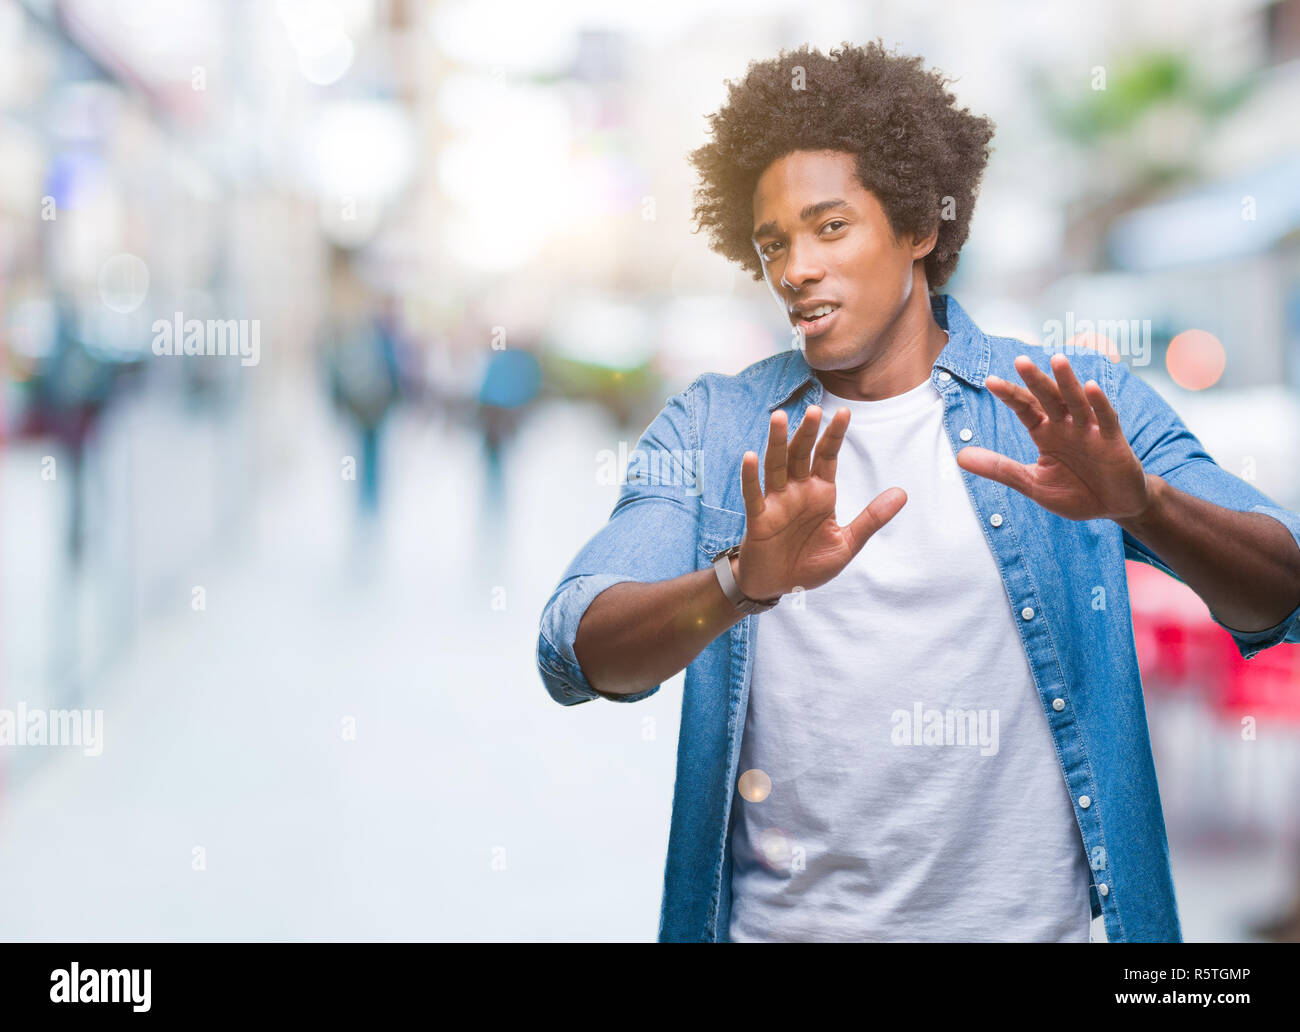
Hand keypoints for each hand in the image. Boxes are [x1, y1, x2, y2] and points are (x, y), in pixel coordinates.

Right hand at [736, 405, 906, 598]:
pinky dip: (751, 476)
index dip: (834, 435)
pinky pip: (753, 493)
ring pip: (776, 466)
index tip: (845, 412)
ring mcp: (776, 502)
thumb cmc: (809, 564)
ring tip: (779, 418)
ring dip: (777, 442)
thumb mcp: (847, 543)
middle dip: (807, 432)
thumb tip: (902, 493)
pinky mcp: (759, 518)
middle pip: (801, 455)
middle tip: (813, 409)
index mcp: (820, 493)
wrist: (778, 587)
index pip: (827, 457)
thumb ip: (871, 518)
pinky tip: (750, 456)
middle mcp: (797, 491)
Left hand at [955, 353, 1150, 521]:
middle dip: (1035, 380)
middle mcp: (1066, 426)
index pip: (1024, 409)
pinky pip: (1106, 419)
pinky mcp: (1113, 442)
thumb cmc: (1074, 492)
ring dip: (1068, 381)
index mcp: (1045, 433)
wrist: (1113, 508)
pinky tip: (1091, 387)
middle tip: (1020, 360)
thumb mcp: (1031, 483)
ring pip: (1077, 401)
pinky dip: (1100, 403)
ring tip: (1057, 360)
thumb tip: (959, 457)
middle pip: (1048, 398)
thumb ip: (1000, 468)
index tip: (991, 381)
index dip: (1010, 395)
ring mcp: (1091, 431)